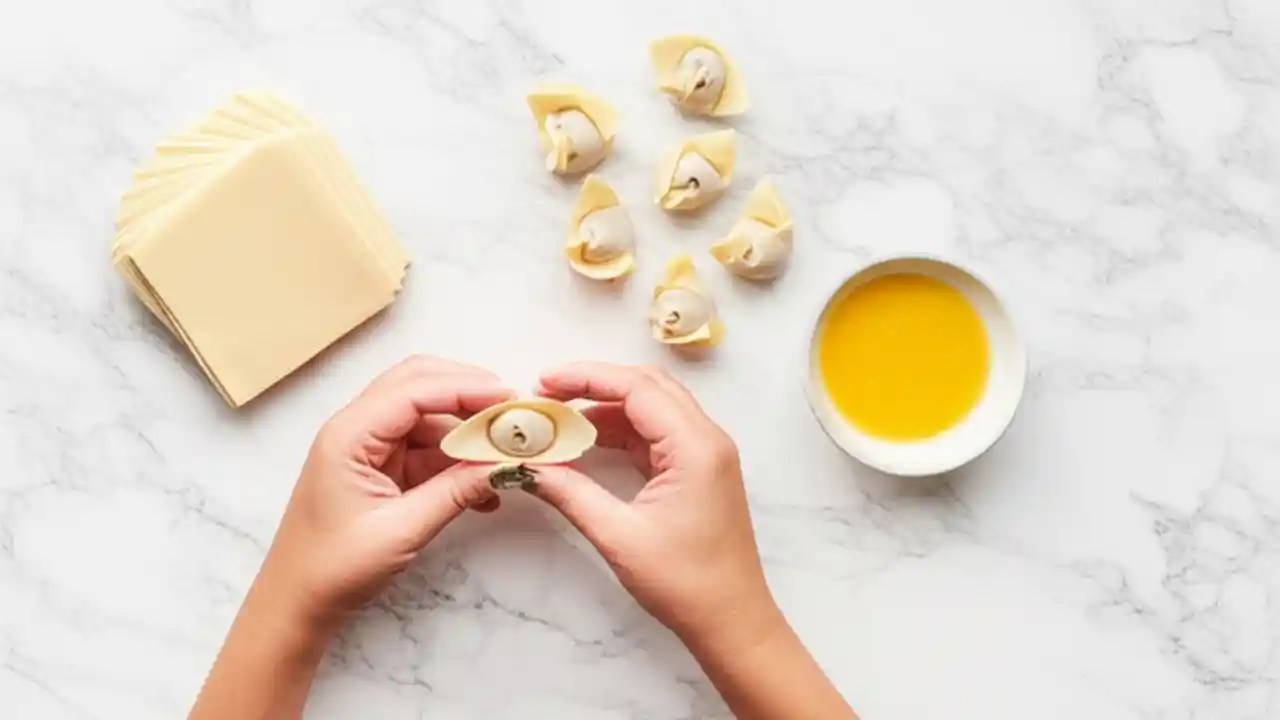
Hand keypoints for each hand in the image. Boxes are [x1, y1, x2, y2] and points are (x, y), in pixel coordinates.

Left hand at [259, 356, 512, 625]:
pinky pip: (426, 450)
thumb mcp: (402, 530)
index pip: (414, 390)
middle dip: (467, 393)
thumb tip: (504, 466)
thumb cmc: (332, 568)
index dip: (466, 388)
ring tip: (506, 452)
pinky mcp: (380, 470)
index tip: (510, 399)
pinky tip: (484, 484)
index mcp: (349, 435)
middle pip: (418, 386)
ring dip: (466, 431)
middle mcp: (356, 430)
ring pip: (427, 418)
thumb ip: (456, 492)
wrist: (296, 603)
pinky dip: (456, 460)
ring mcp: (368, 449)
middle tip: (512, 410)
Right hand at [531, 362, 781, 653]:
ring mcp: (706, 454)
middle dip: (595, 384)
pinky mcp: (698, 471)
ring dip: (606, 409)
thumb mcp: (618, 536)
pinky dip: (620, 432)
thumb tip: (528, 467)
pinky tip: (586, 443)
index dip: (587, 377)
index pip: (638, 387)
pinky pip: (657, 434)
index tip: (544, 382)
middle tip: (547, 394)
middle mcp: (707, 440)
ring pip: (652, 409)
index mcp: (696, 447)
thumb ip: (570, 493)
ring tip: (558, 421)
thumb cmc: (685, 582)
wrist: (731, 620)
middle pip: (647, 387)